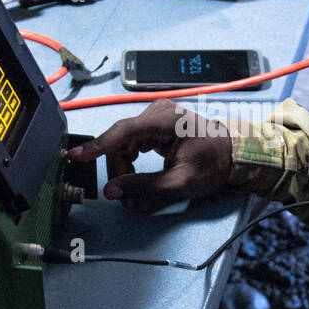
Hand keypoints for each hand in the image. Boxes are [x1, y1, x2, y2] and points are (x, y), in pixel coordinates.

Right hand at [67, 99, 233, 212]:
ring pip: (123, 145)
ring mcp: (155, 118)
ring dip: (125, 170)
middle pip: (120, 142)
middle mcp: (158, 113)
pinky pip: (132, 144)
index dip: (98, 145)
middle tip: (126, 195)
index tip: (76, 155)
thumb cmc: (214, 164)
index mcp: (166, 120)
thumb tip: (113, 192)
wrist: (232, 155)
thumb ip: (145, 187)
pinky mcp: (154, 127)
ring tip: (135, 192)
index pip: (123, 131)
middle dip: (119, 171)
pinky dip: (131, 163)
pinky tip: (138, 178)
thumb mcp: (181, 182)